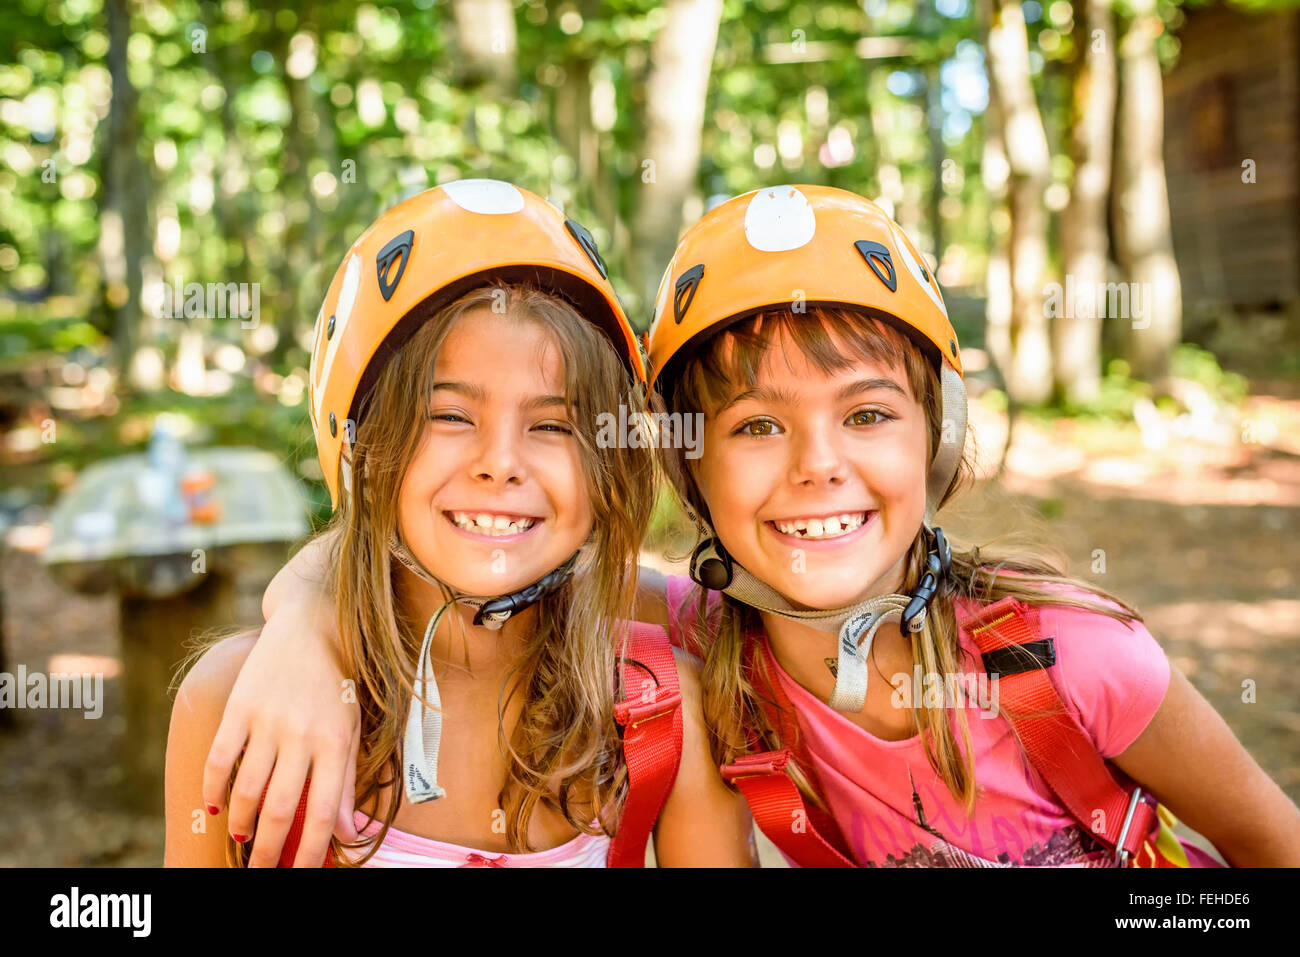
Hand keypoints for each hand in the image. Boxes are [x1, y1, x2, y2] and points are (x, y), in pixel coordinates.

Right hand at [201, 599, 358, 866]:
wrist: (315, 624)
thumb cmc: (339, 683)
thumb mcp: (352, 728)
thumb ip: (345, 780)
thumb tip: (348, 832)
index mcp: (335, 743)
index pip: (322, 813)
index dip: (310, 851)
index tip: (301, 874)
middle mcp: (301, 735)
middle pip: (279, 809)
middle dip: (268, 851)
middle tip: (262, 871)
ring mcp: (267, 721)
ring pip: (246, 790)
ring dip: (242, 823)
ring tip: (243, 838)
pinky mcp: (240, 707)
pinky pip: (220, 758)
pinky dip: (214, 788)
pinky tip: (216, 805)